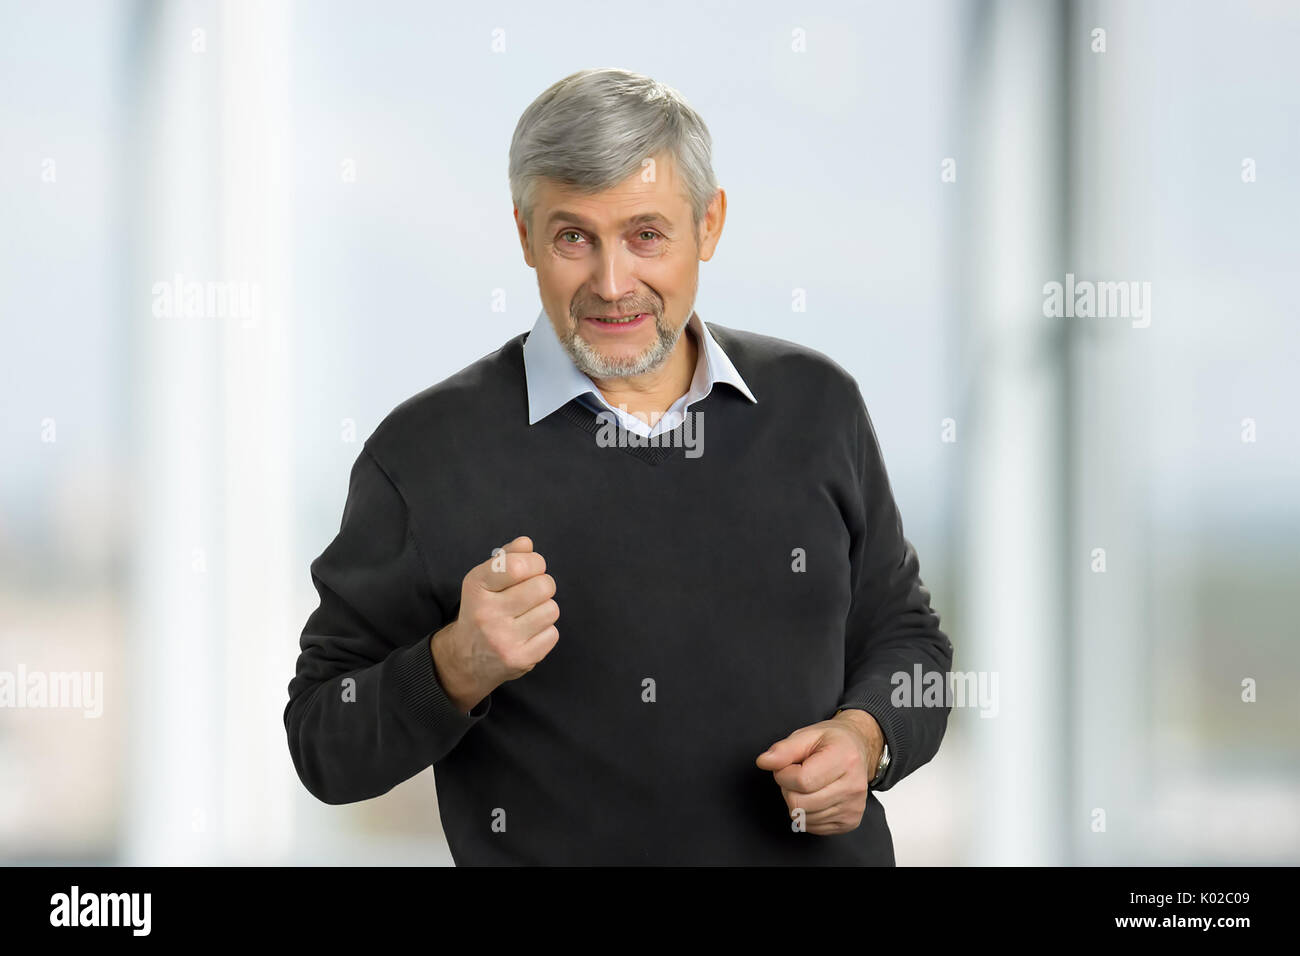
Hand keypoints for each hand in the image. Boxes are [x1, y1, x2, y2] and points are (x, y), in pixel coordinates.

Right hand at [430, 535, 558, 712]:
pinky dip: (545, 632)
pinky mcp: (520, 659)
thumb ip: (506, 557)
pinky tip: (528, 634)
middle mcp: (487, 614)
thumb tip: (526, 543)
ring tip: (527, 615)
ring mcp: (503, 639)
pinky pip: (553, 633)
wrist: (465, 659)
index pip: (517, 565)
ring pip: (552, 609)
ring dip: (545, 609)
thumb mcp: (483, 581)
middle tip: (532, 593)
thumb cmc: (481, 611)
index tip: (532, 568)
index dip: (534, 562)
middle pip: (543, 585)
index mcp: (477, 587)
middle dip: (543, 585)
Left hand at [754, 710, 883, 834]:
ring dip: (797, 801)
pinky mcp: (850, 822)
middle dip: (788, 789)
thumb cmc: (832, 742)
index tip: (787, 765)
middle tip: (796, 774)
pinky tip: (816, 796)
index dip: (784, 774)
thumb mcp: (807, 735)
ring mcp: (853, 808)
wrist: (859, 750)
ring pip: (803, 817)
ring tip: (808, 784)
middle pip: (799, 804)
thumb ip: (784, 749)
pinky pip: (812, 826)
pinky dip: (806, 813)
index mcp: (845, 759)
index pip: (801, 781)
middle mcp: (853, 787)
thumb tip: (764, 762)